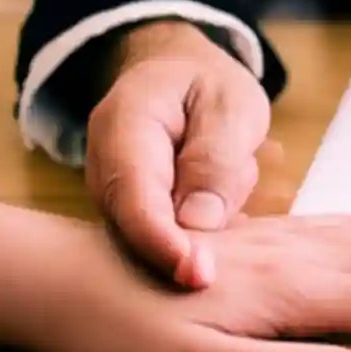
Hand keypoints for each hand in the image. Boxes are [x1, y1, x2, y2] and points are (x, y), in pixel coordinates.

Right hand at [86, 20, 270, 287]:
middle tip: (245, 186)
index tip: (199, 277)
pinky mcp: (137, 218)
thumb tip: (199, 222)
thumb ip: (217, 158)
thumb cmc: (207, 86)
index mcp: (122, 127)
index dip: (164, 244)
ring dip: (214, 220)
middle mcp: (105, 170)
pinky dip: (212, 228)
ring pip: (165, 240)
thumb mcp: (230, 105)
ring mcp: (117, 198)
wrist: (179, 74)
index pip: (133, 200)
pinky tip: (231, 192)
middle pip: (141, 232)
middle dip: (197, 239)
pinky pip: (175, 240)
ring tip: (236, 163)